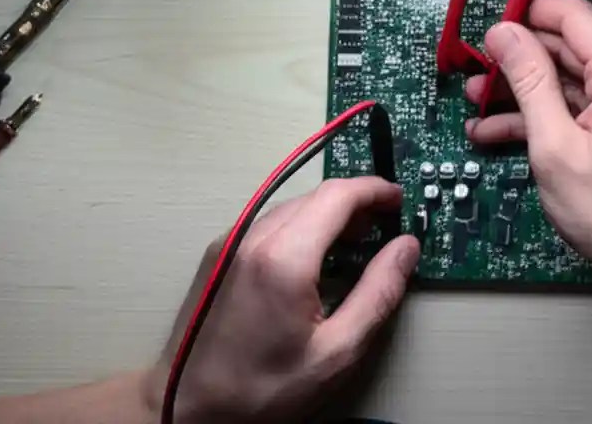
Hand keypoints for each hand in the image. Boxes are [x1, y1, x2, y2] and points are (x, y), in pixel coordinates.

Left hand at [148, 177, 420, 423]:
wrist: (187, 408)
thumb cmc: (261, 390)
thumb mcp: (336, 352)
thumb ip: (378, 294)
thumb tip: (405, 249)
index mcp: (283, 258)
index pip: (337, 196)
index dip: (374, 190)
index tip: (399, 199)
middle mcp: (251, 238)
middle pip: (314, 197)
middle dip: (355, 203)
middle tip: (385, 227)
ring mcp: (229, 243)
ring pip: (291, 208)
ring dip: (327, 215)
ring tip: (356, 243)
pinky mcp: (219, 255)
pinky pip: (269, 225)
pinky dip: (301, 228)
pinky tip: (316, 258)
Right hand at [464, 0, 591, 289]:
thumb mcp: (553, 143)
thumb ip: (527, 79)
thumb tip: (502, 31)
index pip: (572, 16)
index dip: (525, 16)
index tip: (484, 32)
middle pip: (568, 46)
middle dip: (517, 59)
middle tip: (471, 77)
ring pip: (569, 75)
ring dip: (522, 90)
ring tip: (474, 106)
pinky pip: (580, 101)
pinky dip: (544, 112)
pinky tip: (497, 129)